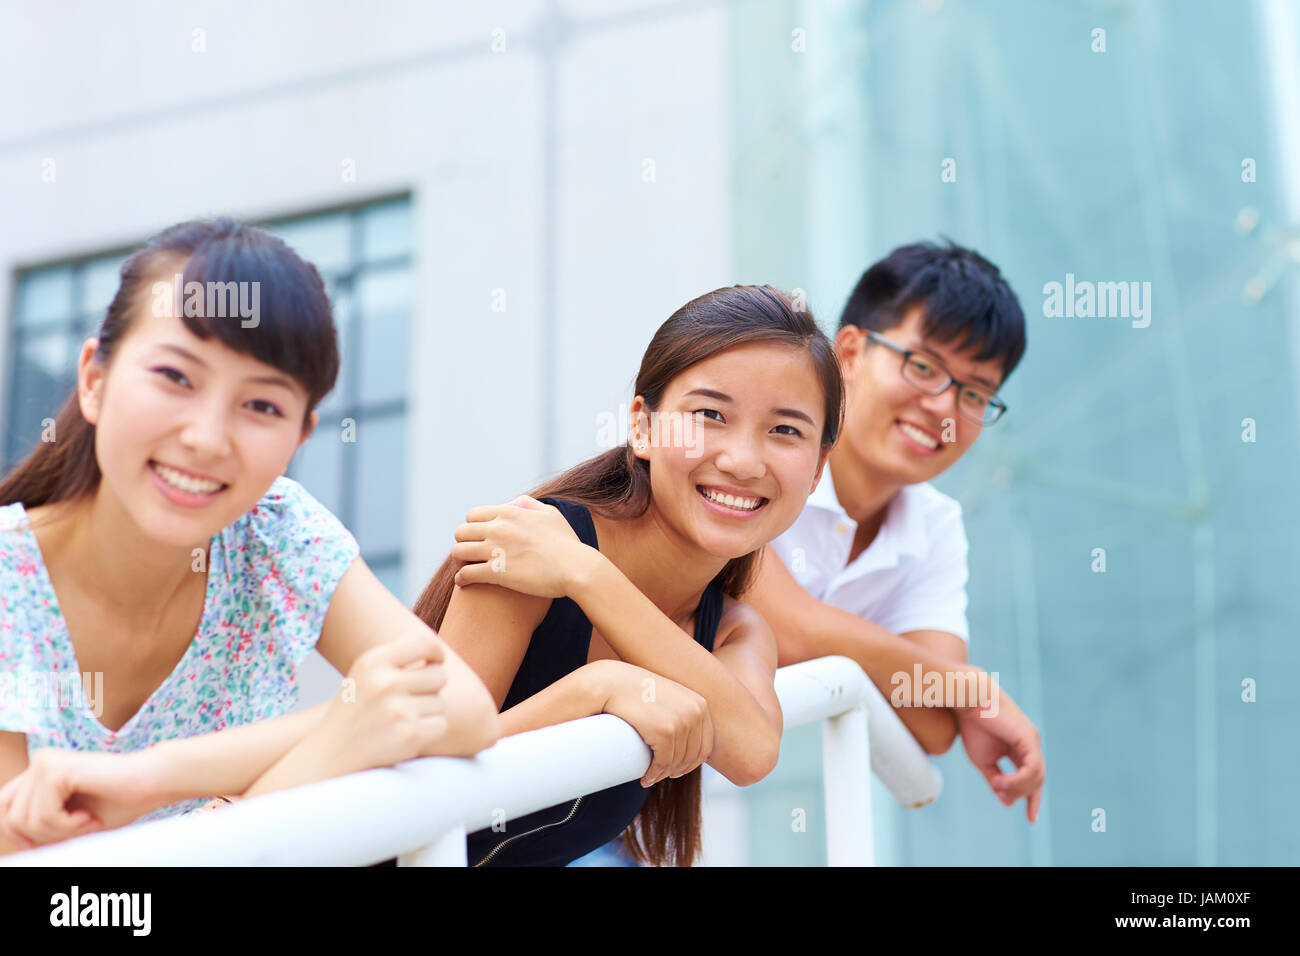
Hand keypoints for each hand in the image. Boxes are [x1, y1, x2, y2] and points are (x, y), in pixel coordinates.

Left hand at [0, 748, 162, 849]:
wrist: (154, 781)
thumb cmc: (120, 801)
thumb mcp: (71, 819)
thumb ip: (42, 823)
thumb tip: (18, 845)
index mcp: (41, 771)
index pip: (5, 808)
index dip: (20, 833)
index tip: (52, 841)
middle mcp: (40, 762)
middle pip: (11, 818)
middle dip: (44, 835)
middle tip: (78, 829)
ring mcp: (45, 763)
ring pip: (25, 820)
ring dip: (59, 832)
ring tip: (87, 823)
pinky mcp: (56, 770)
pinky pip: (44, 816)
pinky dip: (68, 826)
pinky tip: (89, 818)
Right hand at [309, 631, 450, 776]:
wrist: (330, 753)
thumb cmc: (355, 710)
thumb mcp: (365, 673)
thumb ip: (398, 659)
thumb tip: (439, 653)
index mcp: (373, 661)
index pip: (424, 643)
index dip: (436, 653)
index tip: (435, 662)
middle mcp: (385, 683)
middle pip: (439, 675)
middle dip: (431, 689)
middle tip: (410, 701)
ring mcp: (397, 710)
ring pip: (440, 703)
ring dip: (428, 713)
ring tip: (401, 720)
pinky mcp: (409, 734)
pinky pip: (441, 724)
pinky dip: (430, 732)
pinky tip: (407, 734)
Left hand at [450, 496, 596, 598]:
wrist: (576, 567)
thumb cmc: (567, 544)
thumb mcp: (551, 515)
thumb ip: (530, 505)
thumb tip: (516, 502)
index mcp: (509, 512)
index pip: (473, 515)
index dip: (472, 527)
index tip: (477, 538)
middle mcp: (498, 528)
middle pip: (461, 531)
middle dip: (463, 542)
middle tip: (469, 554)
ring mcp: (496, 549)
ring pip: (459, 551)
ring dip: (459, 561)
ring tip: (465, 569)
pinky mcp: (496, 572)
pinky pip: (466, 573)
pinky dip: (461, 579)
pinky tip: (464, 583)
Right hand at [595, 660, 714, 786]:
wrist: (610, 682)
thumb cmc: (635, 691)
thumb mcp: (667, 697)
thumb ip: (681, 711)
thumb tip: (688, 738)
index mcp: (699, 704)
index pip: (705, 745)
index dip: (692, 763)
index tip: (676, 770)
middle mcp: (695, 711)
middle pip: (693, 756)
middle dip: (676, 771)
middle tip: (659, 775)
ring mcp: (682, 720)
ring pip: (677, 762)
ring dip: (663, 774)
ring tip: (650, 777)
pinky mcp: (665, 731)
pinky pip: (664, 763)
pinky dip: (654, 774)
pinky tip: (645, 777)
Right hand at [955, 689, 1044, 822]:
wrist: (967, 701)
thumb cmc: (972, 727)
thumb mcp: (983, 761)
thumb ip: (996, 780)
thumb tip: (1007, 801)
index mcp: (1021, 749)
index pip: (1033, 778)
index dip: (1032, 799)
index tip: (1031, 819)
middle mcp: (1030, 745)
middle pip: (1036, 780)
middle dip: (1023, 794)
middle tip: (1001, 795)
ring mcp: (1032, 741)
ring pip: (1036, 777)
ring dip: (1017, 788)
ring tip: (996, 784)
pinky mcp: (1029, 738)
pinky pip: (1032, 769)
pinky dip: (1019, 780)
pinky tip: (1001, 780)